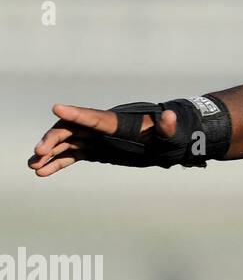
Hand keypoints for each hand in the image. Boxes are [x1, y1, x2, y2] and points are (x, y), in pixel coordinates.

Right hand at [29, 103, 179, 176]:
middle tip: (40, 152)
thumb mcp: (171, 133)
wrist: (166, 142)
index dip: (77, 113)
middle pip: (72, 129)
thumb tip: (170, 115)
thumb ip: (168, 126)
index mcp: (117, 122)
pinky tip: (42, 172)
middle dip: (54, 138)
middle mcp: (101, 128)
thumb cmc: (168, 135)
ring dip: (49, 153)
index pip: (94, 117)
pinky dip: (57, 163)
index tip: (57, 107)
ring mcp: (96, 139)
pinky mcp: (94, 150)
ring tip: (33, 165)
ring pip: (67, 143)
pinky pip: (72, 155)